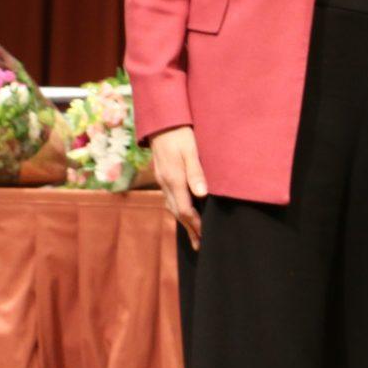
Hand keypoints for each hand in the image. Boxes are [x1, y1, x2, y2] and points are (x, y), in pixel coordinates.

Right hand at [149, 126, 207, 248]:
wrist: (161, 121)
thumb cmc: (180, 134)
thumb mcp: (191, 150)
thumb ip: (196, 172)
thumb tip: (202, 194)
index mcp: (174, 179)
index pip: (184, 209)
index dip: (195, 224)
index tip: (206, 235)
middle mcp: (165, 183)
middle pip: (177, 212)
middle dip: (189, 229)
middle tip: (199, 246)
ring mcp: (162, 180)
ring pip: (171, 206)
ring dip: (182, 221)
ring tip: (193, 234)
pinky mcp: (162, 175)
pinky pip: (169, 198)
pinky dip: (177, 209)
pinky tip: (182, 212)